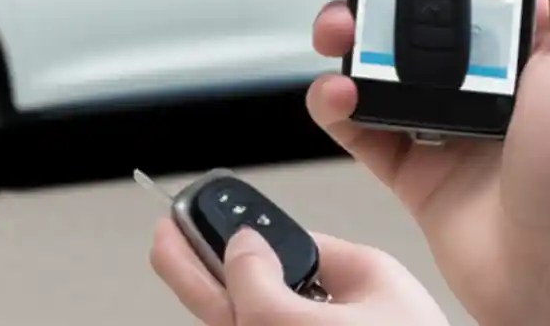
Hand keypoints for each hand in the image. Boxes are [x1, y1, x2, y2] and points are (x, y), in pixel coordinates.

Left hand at [150, 217, 449, 324]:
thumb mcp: (384, 283)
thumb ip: (330, 252)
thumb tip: (299, 243)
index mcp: (283, 324)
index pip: (240, 268)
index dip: (240, 242)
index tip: (247, 234)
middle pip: (205, 305)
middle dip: (179, 262)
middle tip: (165, 233)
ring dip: (210, 296)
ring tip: (195, 266)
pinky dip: (238, 320)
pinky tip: (239, 302)